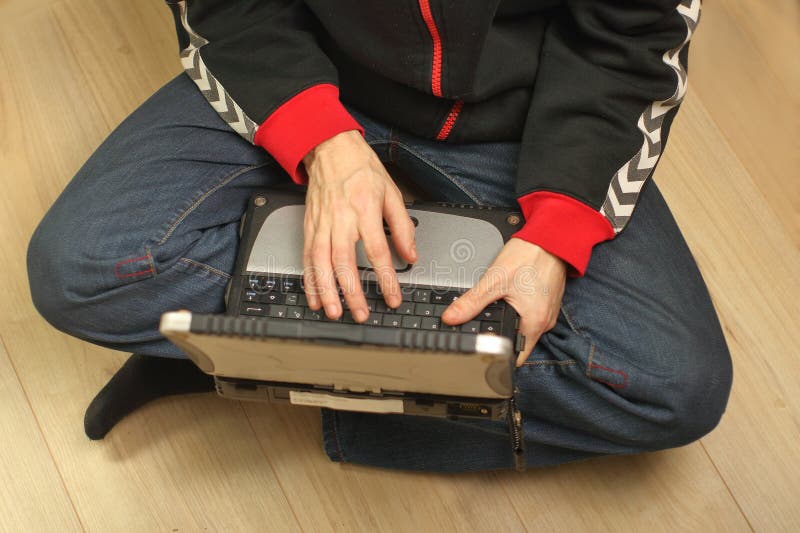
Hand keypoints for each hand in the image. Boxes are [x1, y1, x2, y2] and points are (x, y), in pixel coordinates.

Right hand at [302, 130, 416, 320]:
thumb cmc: (361, 169)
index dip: (386, 278)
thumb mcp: (392, 193)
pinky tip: (314, 297)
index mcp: (365, 209)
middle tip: (360, 314)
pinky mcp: (309, 226)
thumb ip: (402, 226)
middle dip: (352, 292)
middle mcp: (341, 218)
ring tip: (334, 312)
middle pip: (344, 262)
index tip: (393, 298)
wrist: (331, 149)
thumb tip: (411, 254)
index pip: (377, 251)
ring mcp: (322, 223)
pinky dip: (309, 279)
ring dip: (327, 291)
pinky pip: (307, 257)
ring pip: (321, 263)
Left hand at [441, 238, 566, 365]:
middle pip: (517, 342)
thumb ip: (472, 302)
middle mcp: (545, 322)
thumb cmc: (531, 255)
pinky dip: (517, 312)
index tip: (482, 357)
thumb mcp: (495, 280)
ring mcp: (547, 311)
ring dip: (508, 324)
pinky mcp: (546, 301)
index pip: (515, 356)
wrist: (551, 237)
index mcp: (534, 323)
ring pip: (523, 328)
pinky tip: (507, 301)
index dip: (498, 359)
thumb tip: (452, 318)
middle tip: (480, 333)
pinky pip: (530, 314)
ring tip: (493, 314)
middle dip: (499, 339)